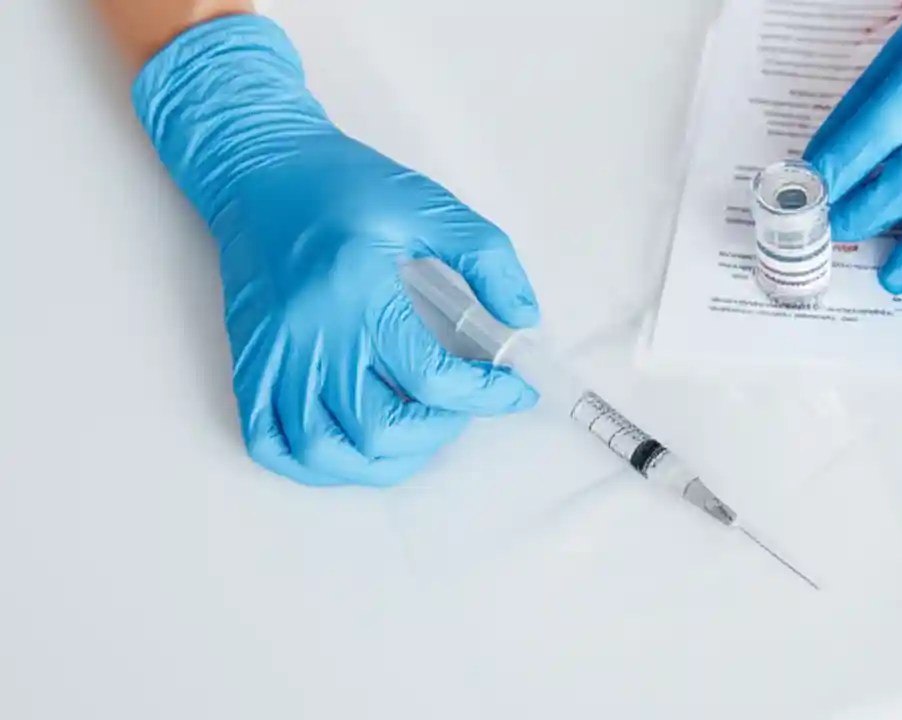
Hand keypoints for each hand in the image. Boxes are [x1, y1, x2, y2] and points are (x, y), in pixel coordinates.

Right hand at [132, 15, 540, 486]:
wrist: (259, 168)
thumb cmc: (346, 185)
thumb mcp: (433, 206)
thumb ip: (489, 262)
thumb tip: (522, 322)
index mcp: (361, 291)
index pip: (433, 378)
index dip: (487, 396)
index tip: (516, 388)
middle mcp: (313, 332)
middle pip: (380, 429)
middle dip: (439, 431)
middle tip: (463, 404)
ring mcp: (274, 356)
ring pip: (325, 452)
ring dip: (383, 460)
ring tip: (418, 432)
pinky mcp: (248, 363)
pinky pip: (271, 443)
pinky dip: (315, 464)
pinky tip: (355, 446)